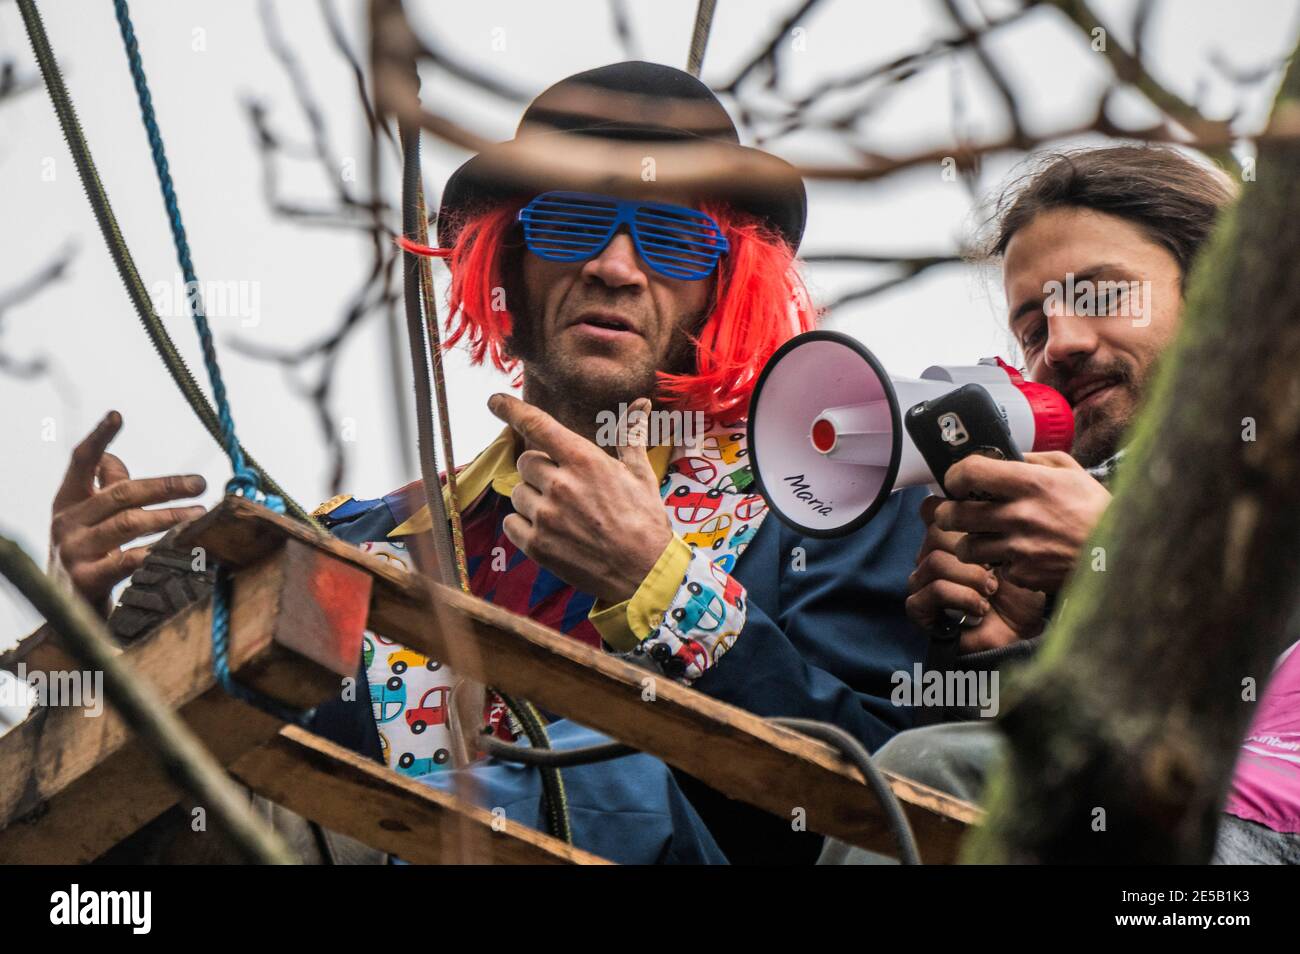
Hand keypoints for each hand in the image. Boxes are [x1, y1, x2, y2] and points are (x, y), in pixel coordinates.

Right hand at [50, 412, 207, 614]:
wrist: (64, 614)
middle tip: (199, 483)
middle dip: (164, 486)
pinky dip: (156, 552)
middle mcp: (66, 522)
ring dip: (168, 517)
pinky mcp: (85, 579)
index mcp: (67, 502)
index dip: (98, 437)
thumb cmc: (86, 557)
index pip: (81, 463)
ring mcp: (73, 551)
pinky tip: (179, 548)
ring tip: (199, 514)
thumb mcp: (88, 521)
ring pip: (128, 524)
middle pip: (120, 493)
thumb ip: (103, 490)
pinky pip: (127, 560)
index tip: (117, 415)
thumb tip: (114, 457)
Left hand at [487, 394, 672, 603]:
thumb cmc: (645, 521)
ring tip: (563, 515)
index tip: (494, 400)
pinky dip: (524, 524)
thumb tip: (641, 404)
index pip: (538, 425)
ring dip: (534, 499)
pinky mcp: (536, 545)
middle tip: (566, 488)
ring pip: (517, 492)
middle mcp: (561, 485)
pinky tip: (550, 531)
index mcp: (585, 461)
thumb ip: (630, 435)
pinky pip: (511, 522)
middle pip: (526, 461)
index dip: (511, 409)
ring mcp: (546, 516)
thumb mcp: (640, 474)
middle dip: (541, 471)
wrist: (645, 573)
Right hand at [908, 496, 1046, 652]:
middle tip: (996, 566)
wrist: (1025, 630)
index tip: (985, 527)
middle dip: (973, 550)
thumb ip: (1002, 512)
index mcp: (949, 534)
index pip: (932, 507)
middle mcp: (931, 553)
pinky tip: (980, 608)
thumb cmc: (1023, 589)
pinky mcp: (920, 607)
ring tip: (992, 589)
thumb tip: (994, 474)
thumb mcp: (1019, 544)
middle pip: (935, 531)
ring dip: (971, 577)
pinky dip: (962, 597)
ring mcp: (923, 580)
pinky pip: (932, 590)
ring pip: (934, 560)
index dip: (956, 512)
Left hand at [931, 451, 1110, 592]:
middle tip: (952, 512)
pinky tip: (1013, 556)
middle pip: (955, 514)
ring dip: (969, 542)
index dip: (954, 476)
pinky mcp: (1024, 574)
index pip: (969, 473)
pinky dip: (999, 564)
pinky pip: (994, 569)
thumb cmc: (1094, 508)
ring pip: (966, 547)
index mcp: (1030, 483)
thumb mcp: (1070, 471)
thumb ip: (1034, 459)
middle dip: (947, 513)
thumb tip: (1003, 455)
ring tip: (981, 538)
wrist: (1121, 553)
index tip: (956, 481)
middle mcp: (1020, 515)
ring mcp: (1020, 548)